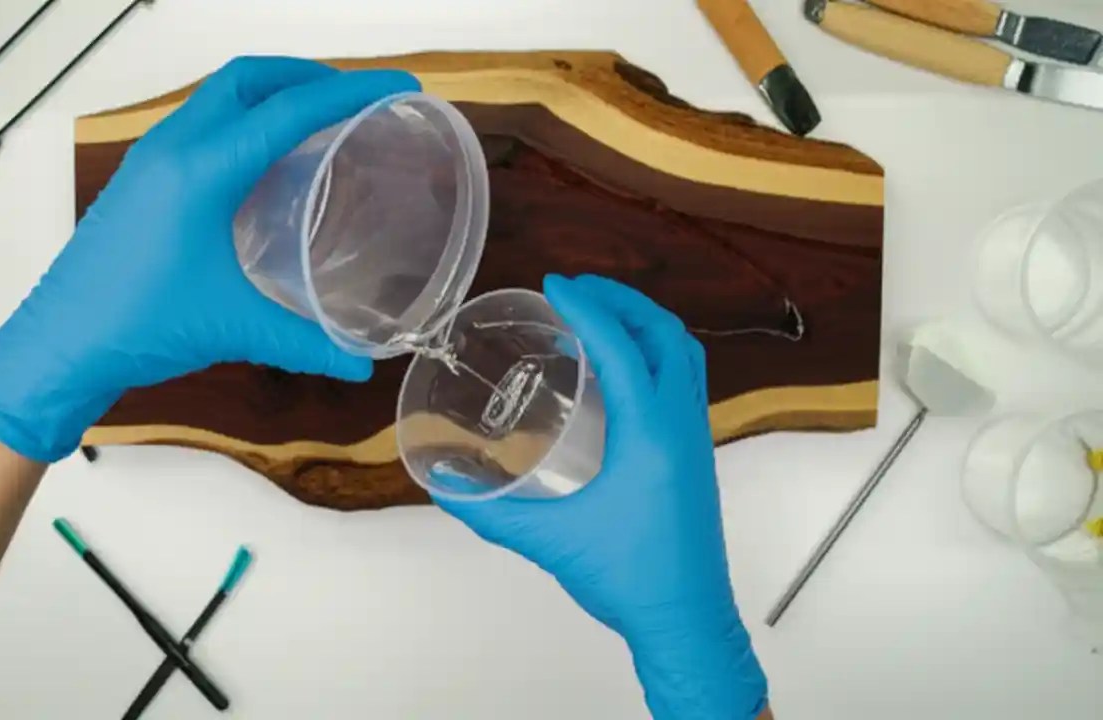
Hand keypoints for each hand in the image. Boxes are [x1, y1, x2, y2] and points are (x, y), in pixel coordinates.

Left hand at [0, 58, 419, 460]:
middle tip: (355, 96)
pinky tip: (266, 161)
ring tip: (317, 118)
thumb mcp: (233, 329)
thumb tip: (359, 365)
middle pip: (248, 79)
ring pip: (218, 97)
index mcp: (201, 171)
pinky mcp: (140, 180)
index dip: (351, 92)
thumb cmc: (137, 327)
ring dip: (270, 94)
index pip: (289, 110)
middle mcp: (173, 150)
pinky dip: (241, 121)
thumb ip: (305, 344)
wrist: (59, 345)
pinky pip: (199, 124)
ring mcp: (150, 160)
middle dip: (307, 75)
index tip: (396, 86)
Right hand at [437, 275, 766, 719]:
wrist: (687, 621)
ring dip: (645, 325)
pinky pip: (683, 383)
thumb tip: (443, 487)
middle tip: (578, 291)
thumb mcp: (552, 542)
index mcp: (650, 432)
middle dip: (624, 301)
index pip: (623, 346)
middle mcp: (681, 424)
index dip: (588, 307)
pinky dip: (654, 356)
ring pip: (684, 356)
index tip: (555, 284)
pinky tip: (618, 375)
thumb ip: (492, 514)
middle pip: (666, 335)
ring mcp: (696, 438)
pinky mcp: (696, 455)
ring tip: (599, 318)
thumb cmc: (628, 578)